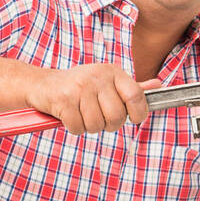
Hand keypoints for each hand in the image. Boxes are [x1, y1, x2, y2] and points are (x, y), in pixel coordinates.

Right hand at [26, 64, 160, 136]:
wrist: (42, 85)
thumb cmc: (79, 86)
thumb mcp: (107, 82)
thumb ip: (131, 87)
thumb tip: (157, 87)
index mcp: (112, 72)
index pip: (136, 95)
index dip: (139, 112)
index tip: (135, 118)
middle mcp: (98, 77)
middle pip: (116, 117)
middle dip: (108, 124)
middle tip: (99, 117)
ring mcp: (80, 87)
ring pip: (97, 125)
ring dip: (89, 127)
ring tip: (82, 114)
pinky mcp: (63, 100)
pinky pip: (78, 127)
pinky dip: (74, 128)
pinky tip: (69, 116)